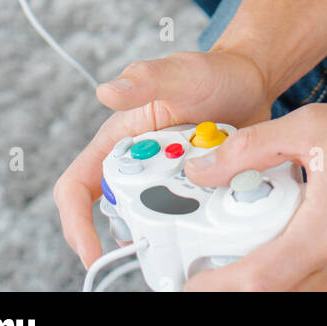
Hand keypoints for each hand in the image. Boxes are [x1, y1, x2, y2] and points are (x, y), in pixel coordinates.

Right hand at [54, 49, 272, 268]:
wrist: (250, 83)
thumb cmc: (209, 72)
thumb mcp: (179, 72)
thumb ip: (145, 79)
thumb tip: (107, 91)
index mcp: (118, 140)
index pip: (77, 186)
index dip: (76, 224)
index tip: (92, 253)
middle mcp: (135, 166)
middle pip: (119, 214)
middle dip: (142, 220)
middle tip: (179, 208)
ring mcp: (163, 181)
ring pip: (154, 220)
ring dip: (177, 216)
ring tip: (207, 190)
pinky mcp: (191, 191)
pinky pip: (188, 218)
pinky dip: (203, 216)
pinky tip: (222, 193)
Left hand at [182, 86, 326, 291]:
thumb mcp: (310, 125)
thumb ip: (250, 149)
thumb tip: (204, 171)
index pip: (260, 281)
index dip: (219, 286)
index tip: (198, 280)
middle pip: (283, 300)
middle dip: (249, 286)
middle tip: (230, 266)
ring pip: (312, 303)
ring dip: (286, 285)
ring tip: (274, 255)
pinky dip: (319, 286)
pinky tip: (312, 257)